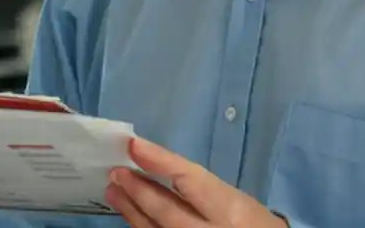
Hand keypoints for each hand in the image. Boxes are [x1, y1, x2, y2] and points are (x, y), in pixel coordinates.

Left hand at [106, 138, 287, 227]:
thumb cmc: (250, 222)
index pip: (190, 180)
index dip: (159, 161)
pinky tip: (132, 215)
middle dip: (137, 191)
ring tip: (114, 191)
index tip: (134, 145)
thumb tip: (155, 164)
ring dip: (131, 211)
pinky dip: (141, 227)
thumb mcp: (233, 199)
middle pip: (166, 211)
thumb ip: (198, 187)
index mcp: (228, 210)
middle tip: (115, 172)